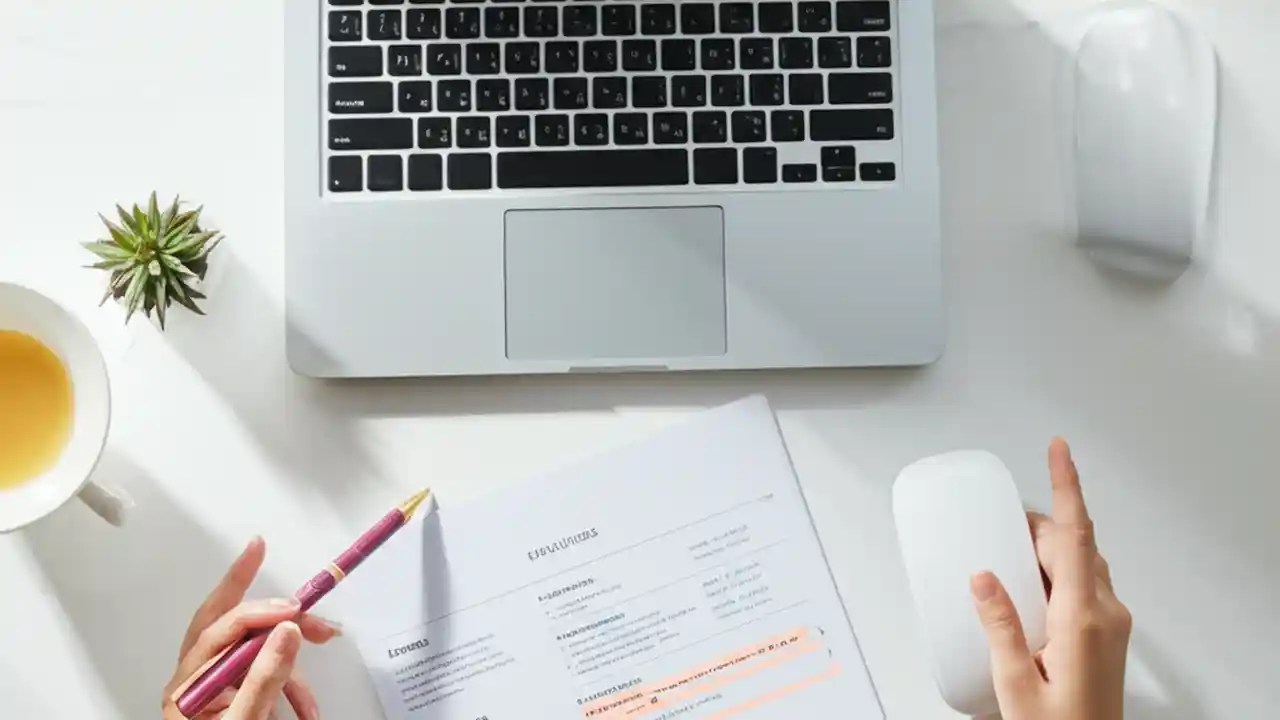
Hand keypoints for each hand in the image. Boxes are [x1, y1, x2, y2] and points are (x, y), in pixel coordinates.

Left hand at [163, 537, 339, 719]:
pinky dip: (292, 689)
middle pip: (226, 622)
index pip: (221, 629)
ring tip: (320, 663)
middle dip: (265, 603)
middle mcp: (197, 682)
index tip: (296, 604)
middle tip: (286, 575)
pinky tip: (307, 710)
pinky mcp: (235, 702)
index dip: (260, 610)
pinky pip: (265, 679)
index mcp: (188, 687)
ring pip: (253, 651)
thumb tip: (288, 629)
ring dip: (291, 661)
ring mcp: (216, 692)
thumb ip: (265, 678)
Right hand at [971, 439, 1132, 719]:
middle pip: (1075, 543)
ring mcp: (1110, 623)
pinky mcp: (1106, 633)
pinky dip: (1057, 569)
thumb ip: (998, 625)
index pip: (1077, 535)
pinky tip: (1029, 588)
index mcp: (1082, 619)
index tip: (1059, 449)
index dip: (1067, 486)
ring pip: (1082, 561)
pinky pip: (1084, 582)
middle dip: (1039, 523)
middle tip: (1002, 524)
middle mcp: (1104, 614)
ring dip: (1049, 546)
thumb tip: (984, 577)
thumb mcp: (1014, 683)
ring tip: (1011, 554)